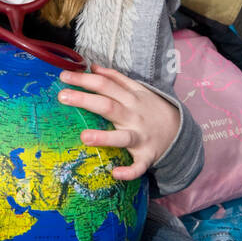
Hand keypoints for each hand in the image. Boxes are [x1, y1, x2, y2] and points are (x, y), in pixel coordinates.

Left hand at [57, 65, 179, 180]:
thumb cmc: (151, 109)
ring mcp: (140, 137)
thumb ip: (116, 78)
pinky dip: (129, 171)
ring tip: (84, 137)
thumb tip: (93, 67)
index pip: (105, 85)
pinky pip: (138, 166)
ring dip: (104, 138)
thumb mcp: (138, 89)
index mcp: (130, 98)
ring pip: (122, 137)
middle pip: (108, 106)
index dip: (84, 79)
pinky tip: (115, 174)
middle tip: (62, 96)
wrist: (179, 130)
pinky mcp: (146, 157)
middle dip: (85, 100)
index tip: (63, 76)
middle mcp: (133, 116)